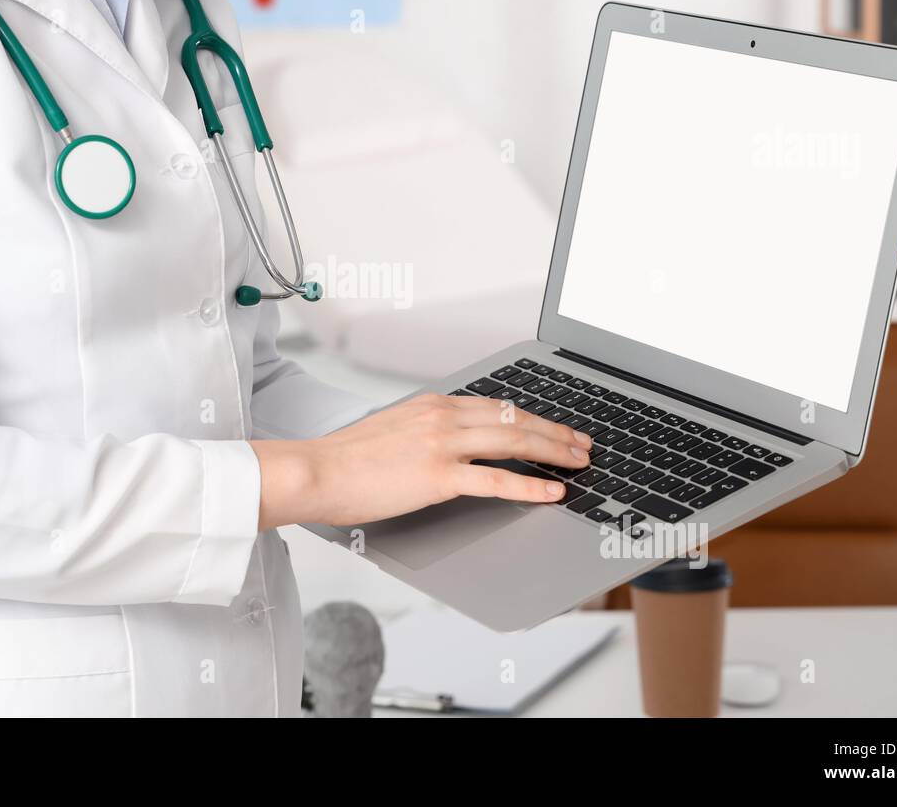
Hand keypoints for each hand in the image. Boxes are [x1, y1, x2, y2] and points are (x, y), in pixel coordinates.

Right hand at [252, 393, 592, 529]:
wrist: (314, 470)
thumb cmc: (344, 460)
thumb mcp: (391, 432)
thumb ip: (424, 432)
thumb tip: (447, 446)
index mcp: (432, 404)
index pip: (496, 406)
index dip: (532, 417)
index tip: (553, 426)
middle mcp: (442, 416)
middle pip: (514, 418)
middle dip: (554, 431)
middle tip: (582, 443)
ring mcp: (441, 444)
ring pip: (513, 441)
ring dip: (553, 451)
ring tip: (578, 462)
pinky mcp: (437, 476)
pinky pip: (496, 480)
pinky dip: (529, 485)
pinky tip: (551, 491)